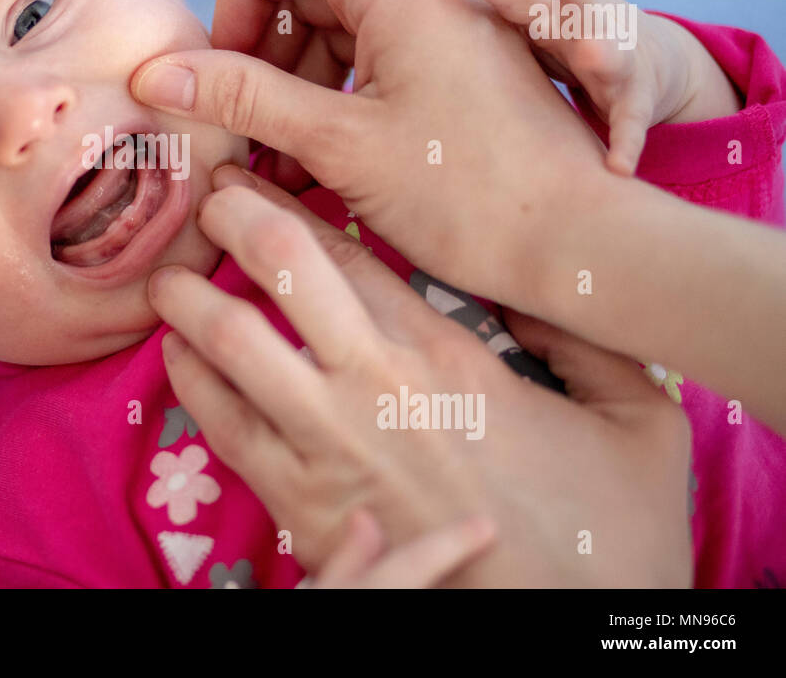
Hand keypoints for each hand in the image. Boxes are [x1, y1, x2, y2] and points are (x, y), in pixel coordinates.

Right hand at [131, 0, 611, 309]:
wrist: (580, 242)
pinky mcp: (459, 65)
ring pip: (340, 25)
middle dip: (263, 52)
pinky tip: (320, 164)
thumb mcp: (337, 144)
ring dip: (295, 84)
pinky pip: (376, 57)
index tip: (227, 64)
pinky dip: (336, 98)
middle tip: (245, 129)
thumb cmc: (467, 194)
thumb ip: (242, 100)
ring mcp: (446, 26)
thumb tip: (156, 75)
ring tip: (279, 164)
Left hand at [149, 166, 692, 585]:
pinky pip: (218, 426)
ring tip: (169, 277)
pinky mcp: (297, 508)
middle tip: (208, 195)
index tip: (253, 177)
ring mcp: (325, 446)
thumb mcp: (638, 418)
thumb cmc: (606, 534)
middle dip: (232, 217)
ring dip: (189, 299)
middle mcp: (372, 384)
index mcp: (445, 352)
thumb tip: (540, 294)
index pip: (346, 252)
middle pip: (280, 266)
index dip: (288, 203)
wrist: (556, 630)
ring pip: (229, 341)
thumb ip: (591, 342)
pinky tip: (180, 357)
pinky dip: (188, 380)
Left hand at [453, 0, 739, 174]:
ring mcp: (615, 57)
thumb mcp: (526, 23)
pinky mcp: (638, 98)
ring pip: (609, 54)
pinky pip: (630, 122)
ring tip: (593, 54)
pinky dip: (625, 144)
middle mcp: (582, 24)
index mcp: (547, 9)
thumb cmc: (561, 38)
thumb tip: (402, 11)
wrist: (645, 59)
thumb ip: (478, 17)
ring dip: (601, 53)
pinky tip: (618, 167)